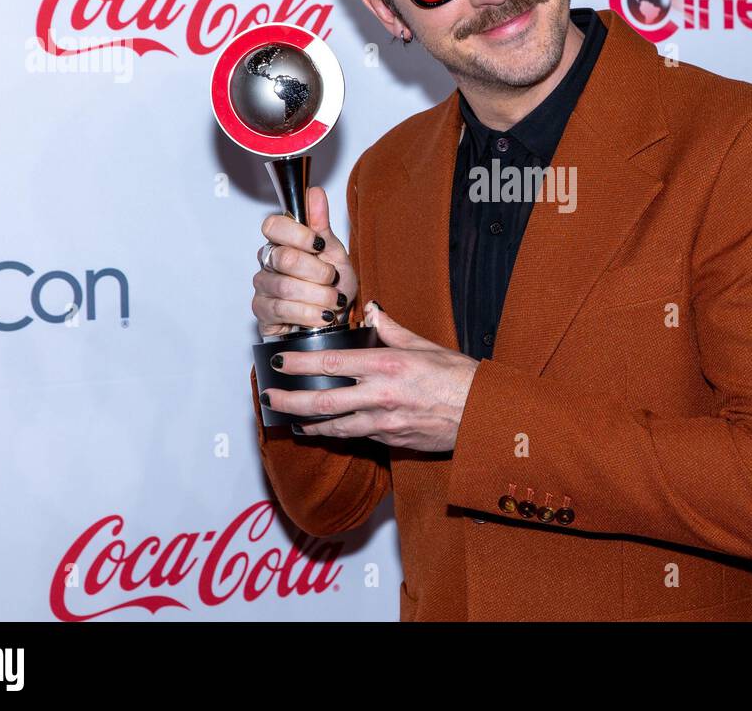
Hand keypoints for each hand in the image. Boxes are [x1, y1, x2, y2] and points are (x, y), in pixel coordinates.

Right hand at [252, 185, 357, 336]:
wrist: (333, 318)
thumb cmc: (333, 285)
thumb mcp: (335, 253)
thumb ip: (322, 225)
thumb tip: (314, 193)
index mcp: (283, 241)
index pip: (273, 226)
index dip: (298, 235)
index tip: (319, 245)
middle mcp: (268, 261)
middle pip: (284, 257)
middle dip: (317, 271)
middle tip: (332, 279)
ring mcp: (263, 286)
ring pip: (284, 286)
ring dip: (317, 296)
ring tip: (333, 301)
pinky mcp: (262, 311)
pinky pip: (281, 309)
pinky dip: (308, 313)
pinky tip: (322, 316)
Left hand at [259, 302, 479, 452]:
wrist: (484, 415)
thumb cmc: (459, 377)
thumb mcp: (424, 345)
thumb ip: (391, 329)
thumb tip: (371, 310)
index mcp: (388, 365)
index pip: (331, 364)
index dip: (300, 364)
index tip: (280, 361)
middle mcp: (381, 396)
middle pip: (322, 402)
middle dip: (289, 401)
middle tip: (267, 397)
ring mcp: (384, 423)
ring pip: (334, 426)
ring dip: (307, 423)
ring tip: (288, 419)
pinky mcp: (391, 441)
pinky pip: (356, 436)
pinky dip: (335, 433)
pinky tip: (322, 431)